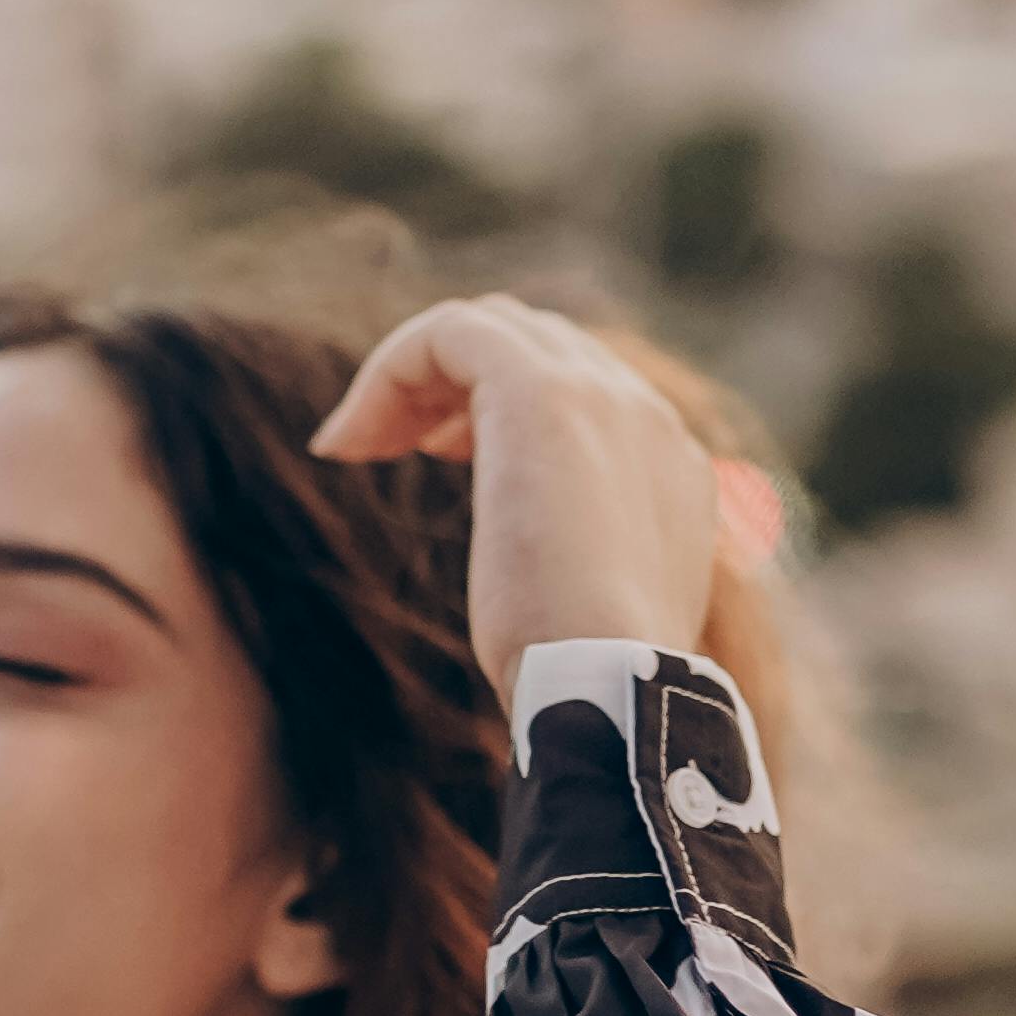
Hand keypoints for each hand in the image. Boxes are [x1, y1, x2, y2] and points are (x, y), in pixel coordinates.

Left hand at [310, 301, 724, 709]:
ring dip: (413, 376)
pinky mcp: (542, 395)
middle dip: (451, 382)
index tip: (440, 456)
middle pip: (531, 341)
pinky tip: (346, 444)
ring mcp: (603, 395)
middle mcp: (646, 413)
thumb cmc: (586, 678)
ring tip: (359, 443)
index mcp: (668, 462)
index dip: (493, 404)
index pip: (577, 381)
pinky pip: (450, 332)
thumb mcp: (590, 607)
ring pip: (488, 327)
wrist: (608, 688)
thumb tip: (548, 558)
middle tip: (391, 446)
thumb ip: (585, 555)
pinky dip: (390, 369)